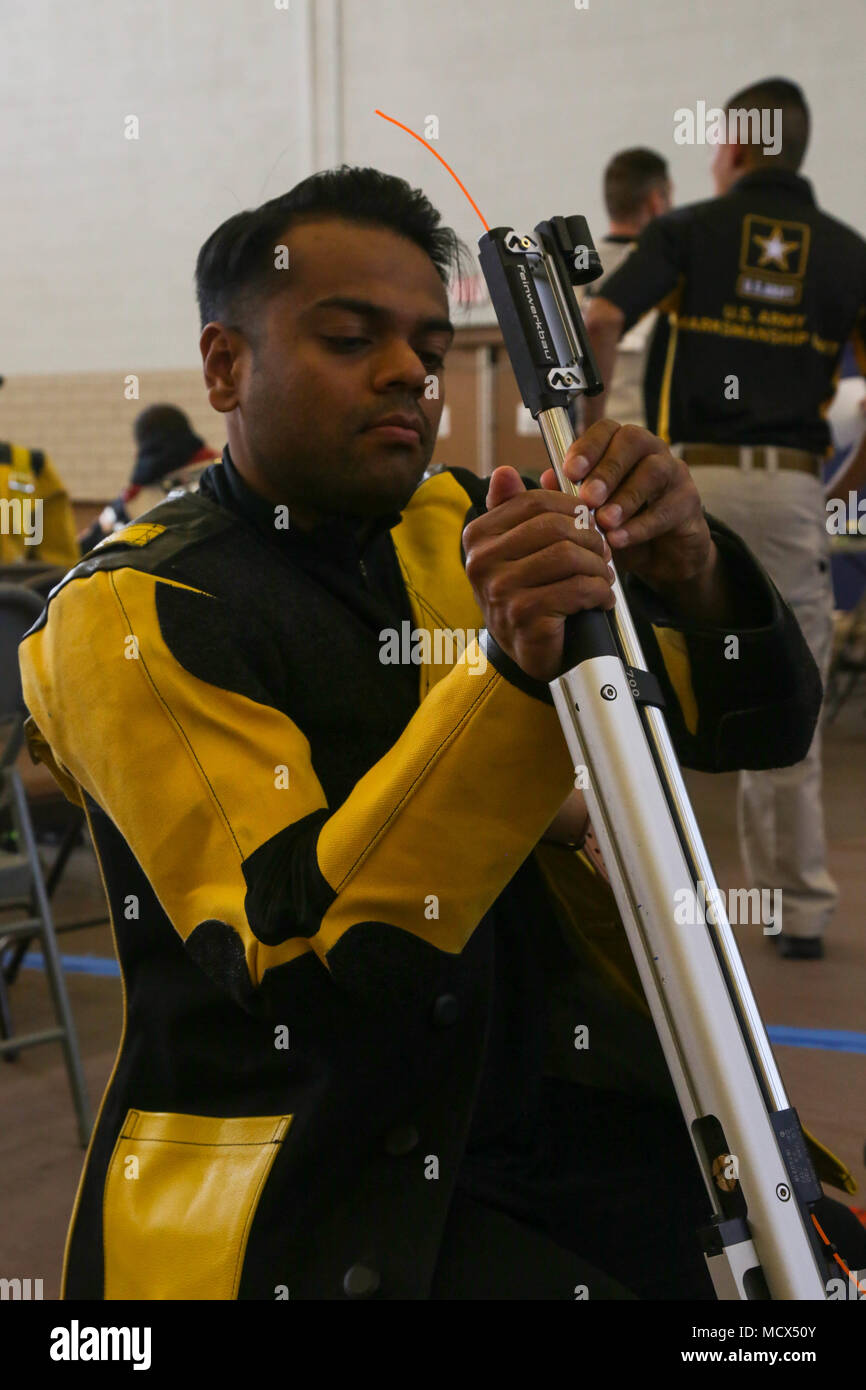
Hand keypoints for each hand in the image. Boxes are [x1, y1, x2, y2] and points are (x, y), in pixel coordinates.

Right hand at [462, 465, 615, 682]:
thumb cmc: (526, 594)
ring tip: (604, 577)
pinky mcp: (524, 615)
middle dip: (589, 538)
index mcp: (478, 536)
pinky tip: (602, 599)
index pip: (534, 502)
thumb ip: (514, 510)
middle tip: (603, 553)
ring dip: (598, 567)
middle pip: (554, 526)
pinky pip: (577, 588)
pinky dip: (600, 593)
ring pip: (569, 556)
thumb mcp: (516, 549)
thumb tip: (505, 472)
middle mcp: (482, 561)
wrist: (524, 652)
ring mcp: (500, 589)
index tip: (588, 524)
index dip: (572, 508)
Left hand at [540, 419, 713, 595]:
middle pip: (632, 441)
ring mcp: (673, 474)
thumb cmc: (623, 525)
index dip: (588, 446)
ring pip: (653, 471)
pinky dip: (641, 526)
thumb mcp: (592, 513)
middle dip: (606, 470)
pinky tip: (620, 539)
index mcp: (622, 446)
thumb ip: (568, 495)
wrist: (663, 558)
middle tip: (587, 498)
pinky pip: (667, 508)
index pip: (606, 430)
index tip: (569, 471)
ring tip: (604, 521)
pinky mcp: (689, 502)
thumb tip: (545, 478)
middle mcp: (650, 451)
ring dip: (625, 497)